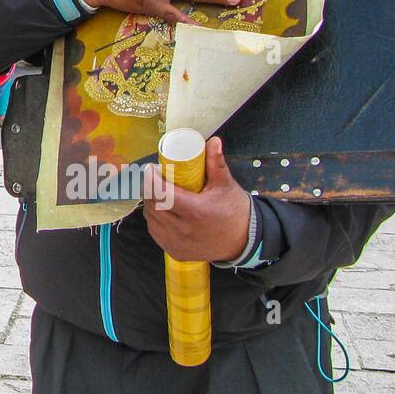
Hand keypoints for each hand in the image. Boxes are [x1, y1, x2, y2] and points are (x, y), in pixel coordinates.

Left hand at [143, 136, 250, 261]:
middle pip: (153, 205)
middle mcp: (184, 231)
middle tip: (154, 178)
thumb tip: (214, 140)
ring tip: (157, 192)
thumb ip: (216, 163)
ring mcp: (178, 244)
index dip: (151, 179)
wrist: (244, 242)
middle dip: (150, 189)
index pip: (162, 194)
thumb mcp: (226, 185)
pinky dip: (155, 219)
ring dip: (151, 203)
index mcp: (196, 212)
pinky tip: (160, 209)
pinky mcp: (176, 252)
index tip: (151, 168)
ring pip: (151, 219)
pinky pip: (156, 232)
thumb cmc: (234, 211)